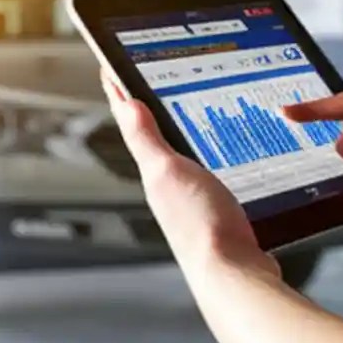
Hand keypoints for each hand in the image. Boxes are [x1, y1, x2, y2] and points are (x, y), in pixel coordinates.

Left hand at [101, 73, 278, 279]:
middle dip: (146, 110)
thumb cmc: (204, 227)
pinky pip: (204, 173)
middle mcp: (168, 187)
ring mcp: (191, 200)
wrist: (234, 274)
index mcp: (155, 173)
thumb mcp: (169, 172)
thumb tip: (126, 102)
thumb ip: (147, 140)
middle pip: (152, 139)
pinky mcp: (216, 212)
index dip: (120, 93)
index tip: (109, 68)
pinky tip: (217, 153)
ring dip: (174, 133)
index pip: (131, 123)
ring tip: (176, 109)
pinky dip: (203, 155)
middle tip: (139, 82)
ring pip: (177, 156)